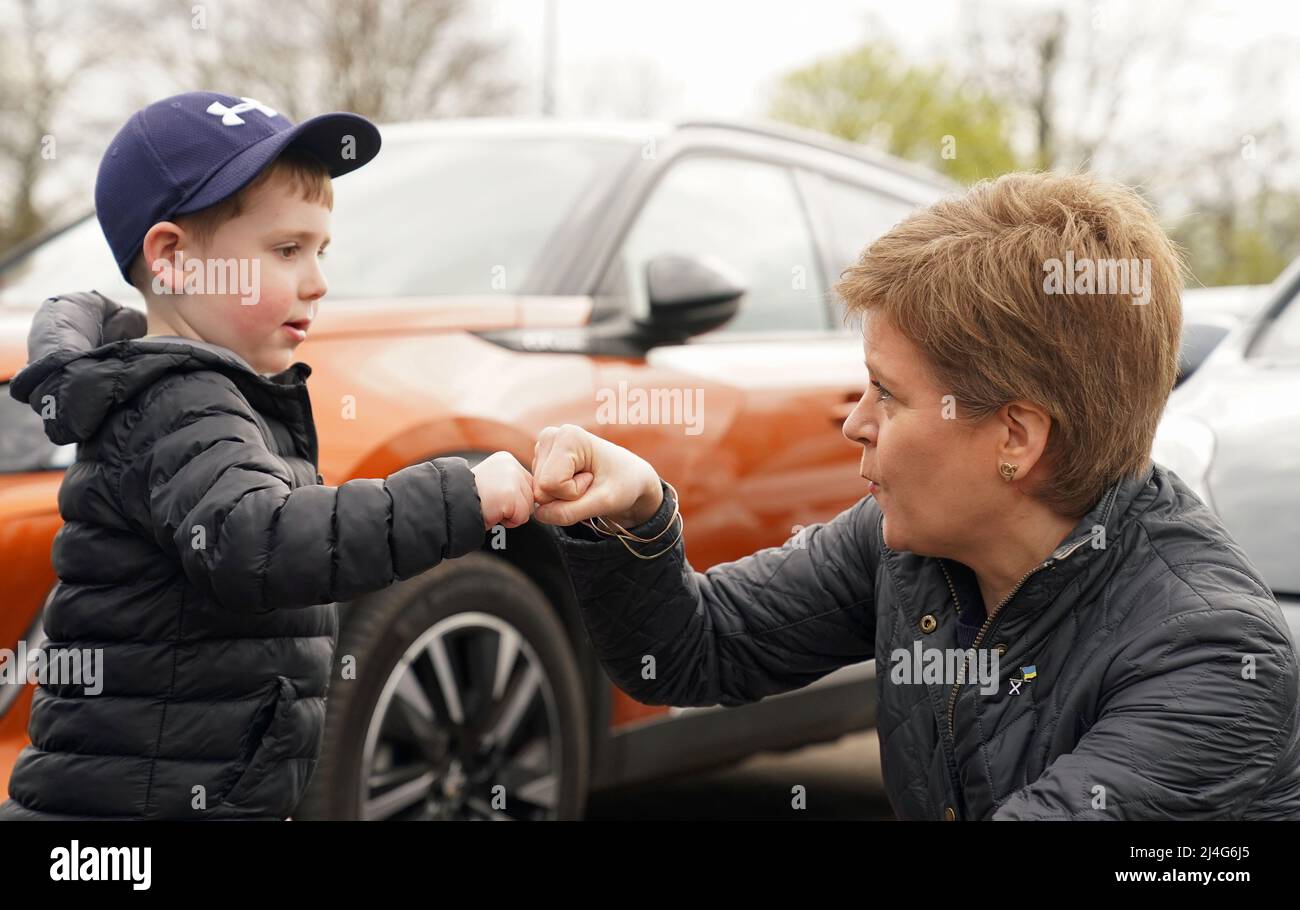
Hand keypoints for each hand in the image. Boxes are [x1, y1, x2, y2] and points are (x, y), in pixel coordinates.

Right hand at [471, 451, 534, 528]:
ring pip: (529, 508)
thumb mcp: (493, 482)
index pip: (529, 484)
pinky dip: (508, 522)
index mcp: (506, 459)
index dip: (514, 498)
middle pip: (531, 496)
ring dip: (511, 515)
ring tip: (491, 508)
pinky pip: (522, 517)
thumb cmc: (469, 499)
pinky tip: (493, 513)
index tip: (494, 498)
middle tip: (491, 504)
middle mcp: (511, 464)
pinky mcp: (510, 495)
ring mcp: (511, 478)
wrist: (448, 506)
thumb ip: (512, 483)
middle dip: (514, 507)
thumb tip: (534, 496)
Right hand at [531, 424, 662, 526]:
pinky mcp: (541, 460)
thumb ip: (569, 512)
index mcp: (567, 436)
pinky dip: (559, 494)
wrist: (631, 477)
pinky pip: (540, 492)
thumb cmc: (624, 484)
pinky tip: (575, 480)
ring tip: (586, 480)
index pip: (550, 484)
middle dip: (567, 495)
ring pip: (539, 492)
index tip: (593, 479)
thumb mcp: (603, 502)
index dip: (574, 492)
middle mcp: (550, 436)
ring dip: (564, 495)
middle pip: (541, 488)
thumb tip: (539, 514)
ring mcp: (543, 448)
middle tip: (590, 482)